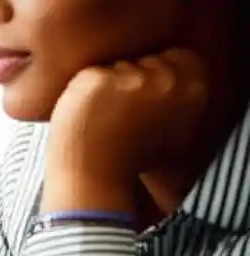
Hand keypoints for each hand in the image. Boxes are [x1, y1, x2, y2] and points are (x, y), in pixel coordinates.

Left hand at [43, 48, 208, 213]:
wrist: (95, 178)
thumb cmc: (132, 162)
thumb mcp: (175, 133)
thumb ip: (181, 100)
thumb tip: (177, 77)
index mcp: (192, 90)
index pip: (180, 56)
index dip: (160, 73)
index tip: (146, 93)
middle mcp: (165, 79)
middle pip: (145, 60)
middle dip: (132, 82)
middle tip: (121, 114)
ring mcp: (130, 77)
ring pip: (117, 67)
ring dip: (107, 87)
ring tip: (103, 119)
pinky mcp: (97, 79)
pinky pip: (91, 75)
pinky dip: (84, 93)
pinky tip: (87, 117)